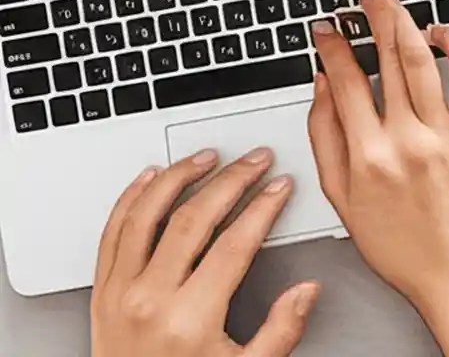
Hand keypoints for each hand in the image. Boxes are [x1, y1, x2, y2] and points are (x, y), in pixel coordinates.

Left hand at [91, 148, 317, 356]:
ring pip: (147, 215)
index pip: (234, 244)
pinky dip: (131, 198)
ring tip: (206, 157)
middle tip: (255, 161)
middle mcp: (150, 300)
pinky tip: (150, 179)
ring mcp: (120, 292)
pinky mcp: (101, 292)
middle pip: (193, 219)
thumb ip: (281, 331)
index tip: (279, 187)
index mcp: (191, 319)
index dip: (263, 208)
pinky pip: (112, 232)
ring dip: (179, 177)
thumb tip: (306, 292)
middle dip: (231, 180)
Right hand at [308, 0, 448, 356]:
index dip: (332, 46)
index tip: (327, 30)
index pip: (344, 80)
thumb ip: (326, 139)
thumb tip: (322, 88)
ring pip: (422, 59)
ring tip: (393, 5)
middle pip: (385, 58)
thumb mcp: (343, 199)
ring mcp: (445, 134)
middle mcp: (406, 139)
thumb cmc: (401, 245)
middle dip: (372, 18)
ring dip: (405, 22)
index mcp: (368, 155)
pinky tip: (442, 35)